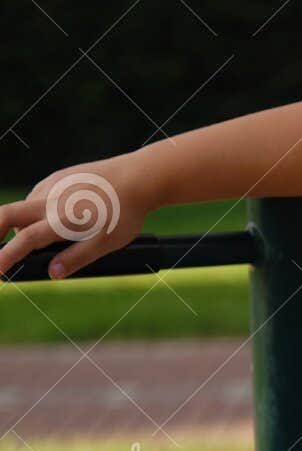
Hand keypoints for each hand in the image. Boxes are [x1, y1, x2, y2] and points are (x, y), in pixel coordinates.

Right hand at [0, 152, 155, 280]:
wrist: (139, 177)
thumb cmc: (125, 213)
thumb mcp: (106, 244)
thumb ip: (76, 259)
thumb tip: (52, 273)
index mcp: (61, 220)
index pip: (24, 241)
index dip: (5, 257)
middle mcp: (51, 200)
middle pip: (6, 214)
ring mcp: (53, 185)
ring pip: (24, 206)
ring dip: (22, 224)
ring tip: (44, 239)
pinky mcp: (59, 176)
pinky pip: (37, 196)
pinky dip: (37, 210)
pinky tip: (56, 217)